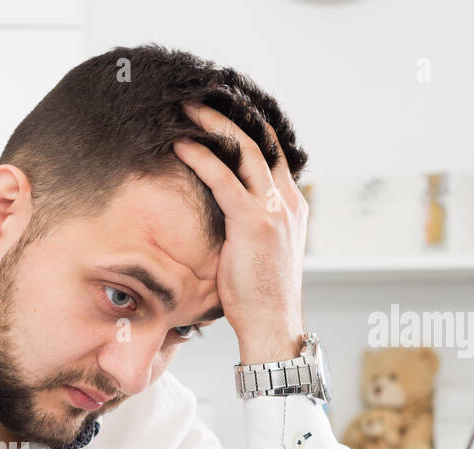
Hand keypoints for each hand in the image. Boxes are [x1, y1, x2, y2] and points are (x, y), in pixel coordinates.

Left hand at [172, 102, 307, 362]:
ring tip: (187, 109)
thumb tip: (223, 221)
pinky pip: (223, 178)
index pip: (271, 153)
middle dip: (229, 114)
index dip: (247, 128)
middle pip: (259, 141)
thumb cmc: (259, 298)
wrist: (272, 325)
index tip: (222, 111)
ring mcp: (273, 209)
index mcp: (291, 206)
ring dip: (213, 124)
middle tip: (200, 98)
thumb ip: (248, 228)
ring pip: (242, 150)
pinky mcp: (253, 222)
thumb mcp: (258, 254)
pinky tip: (181, 145)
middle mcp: (287, 200)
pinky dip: (201, 157)